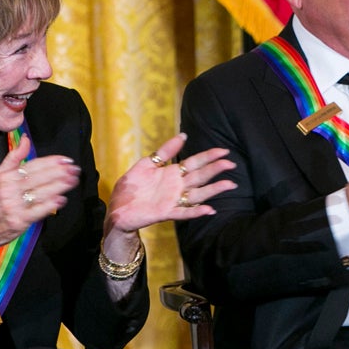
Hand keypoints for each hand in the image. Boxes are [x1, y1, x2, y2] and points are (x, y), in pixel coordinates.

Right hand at [0, 135, 80, 279]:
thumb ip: (14, 158)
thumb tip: (26, 140)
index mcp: (5, 177)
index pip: (32, 165)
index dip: (52, 162)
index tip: (66, 160)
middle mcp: (9, 189)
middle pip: (39, 177)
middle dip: (60, 172)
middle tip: (75, 169)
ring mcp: (14, 205)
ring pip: (41, 192)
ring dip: (60, 186)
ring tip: (73, 181)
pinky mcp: (19, 220)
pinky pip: (38, 210)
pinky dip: (51, 205)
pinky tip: (61, 200)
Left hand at [104, 133, 235, 234]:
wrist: (117, 208)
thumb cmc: (131, 187)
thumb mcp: (147, 164)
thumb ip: (165, 151)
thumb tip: (184, 136)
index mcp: (173, 173)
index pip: (195, 162)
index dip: (209, 156)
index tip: (224, 150)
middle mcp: (177, 186)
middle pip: (200, 176)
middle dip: (216, 169)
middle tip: (231, 163)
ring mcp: (173, 200)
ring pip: (198, 194)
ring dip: (214, 190)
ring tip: (229, 184)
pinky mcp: (165, 212)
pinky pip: (184, 212)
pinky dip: (196, 211)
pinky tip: (209, 209)